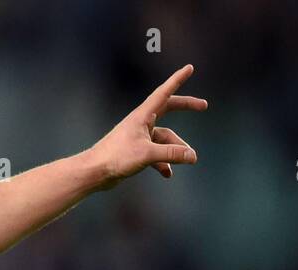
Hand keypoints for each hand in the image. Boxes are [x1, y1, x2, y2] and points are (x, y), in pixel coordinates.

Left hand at [88, 64, 207, 188]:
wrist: (94, 172)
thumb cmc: (116, 158)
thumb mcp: (147, 154)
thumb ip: (172, 154)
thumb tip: (192, 156)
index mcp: (142, 116)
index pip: (164, 93)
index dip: (177, 80)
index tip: (189, 68)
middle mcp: (141, 123)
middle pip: (168, 108)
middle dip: (185, 106)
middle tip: (204, 106)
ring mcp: (138, 137)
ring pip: (164, 138)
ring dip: (176, 149)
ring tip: (188, 160)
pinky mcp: (135, 151)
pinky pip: (155, 153)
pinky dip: (163, 163)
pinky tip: (168, 175)